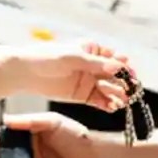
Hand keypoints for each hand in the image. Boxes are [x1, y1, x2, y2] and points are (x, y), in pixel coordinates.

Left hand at [13, 40, 132, 112]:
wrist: (26, 73)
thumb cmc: (47, 58)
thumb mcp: (73, 58)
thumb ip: (95, 63)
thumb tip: (119, 65)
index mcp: (93, 50)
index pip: (114, 58)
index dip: (124, 66)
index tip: (131, 74)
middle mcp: (94, 66)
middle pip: (114, 75)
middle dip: (122, 83)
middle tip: (127, 91)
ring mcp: (89, 81)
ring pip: (109, 88)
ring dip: (116, 94)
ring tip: (120, 101)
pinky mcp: (84, 95)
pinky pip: (100, 100)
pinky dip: (107, 104)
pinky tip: (112, 108)